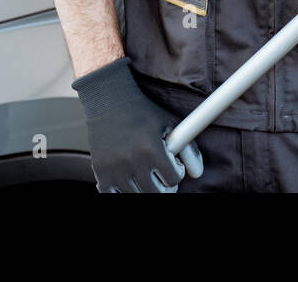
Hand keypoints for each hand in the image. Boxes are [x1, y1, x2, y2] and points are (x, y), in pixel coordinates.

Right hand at [71, 56, 204, 191]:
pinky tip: (127, 178)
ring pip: (137, 195)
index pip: (174, 178)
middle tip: (161, 177)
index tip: (172, 165)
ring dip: (144, 187)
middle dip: (164, 186)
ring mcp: (115, 169)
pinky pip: (113, 195)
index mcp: (152, 149)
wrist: (107, 100)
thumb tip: (197, 173)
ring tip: (145, 174)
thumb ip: (188, 147)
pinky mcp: (100, 172)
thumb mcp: (169, 123)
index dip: (176, 172)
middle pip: (157, 193)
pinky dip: (123, 190)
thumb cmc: (141, 111)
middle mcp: (133, 160)